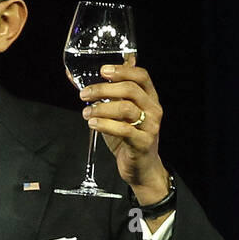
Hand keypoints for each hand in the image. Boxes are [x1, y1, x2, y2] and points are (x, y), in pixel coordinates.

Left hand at [79, 55, 169, 202]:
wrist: (142, 169)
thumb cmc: (129, 139)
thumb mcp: (121, 114)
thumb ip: (112, 96)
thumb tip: (92, 78)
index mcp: (150, 98)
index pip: (141, 76)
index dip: (122, 70)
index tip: (103, 70)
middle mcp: (153, 110)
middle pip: (130, 89)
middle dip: (104, 89)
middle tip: (85, 94)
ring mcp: (150, 126)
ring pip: (125, 108)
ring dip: (101, 108)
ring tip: (86, 112)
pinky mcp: (142, 143)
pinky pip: (123, 130)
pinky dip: (105, 125)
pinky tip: (92, 124)